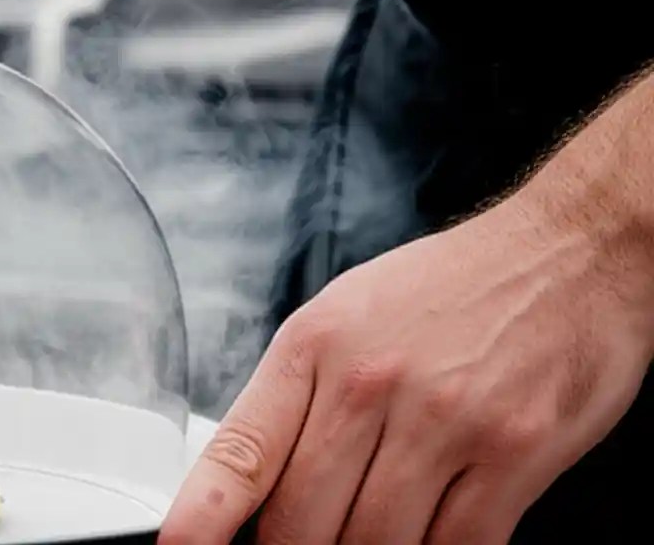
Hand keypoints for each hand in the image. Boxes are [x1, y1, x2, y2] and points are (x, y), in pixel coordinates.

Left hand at [160, 199, 653, 544]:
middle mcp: (369, 384)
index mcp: (313, 347)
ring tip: (363, 541)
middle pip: (301, 522)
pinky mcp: (513, 452)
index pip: (238, 455)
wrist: (567, 252)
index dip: (201, 519)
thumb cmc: (448, 290)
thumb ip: (299, 400)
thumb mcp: (345, 317)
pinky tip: (427, 543)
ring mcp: (443, 420)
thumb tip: (257, 487)